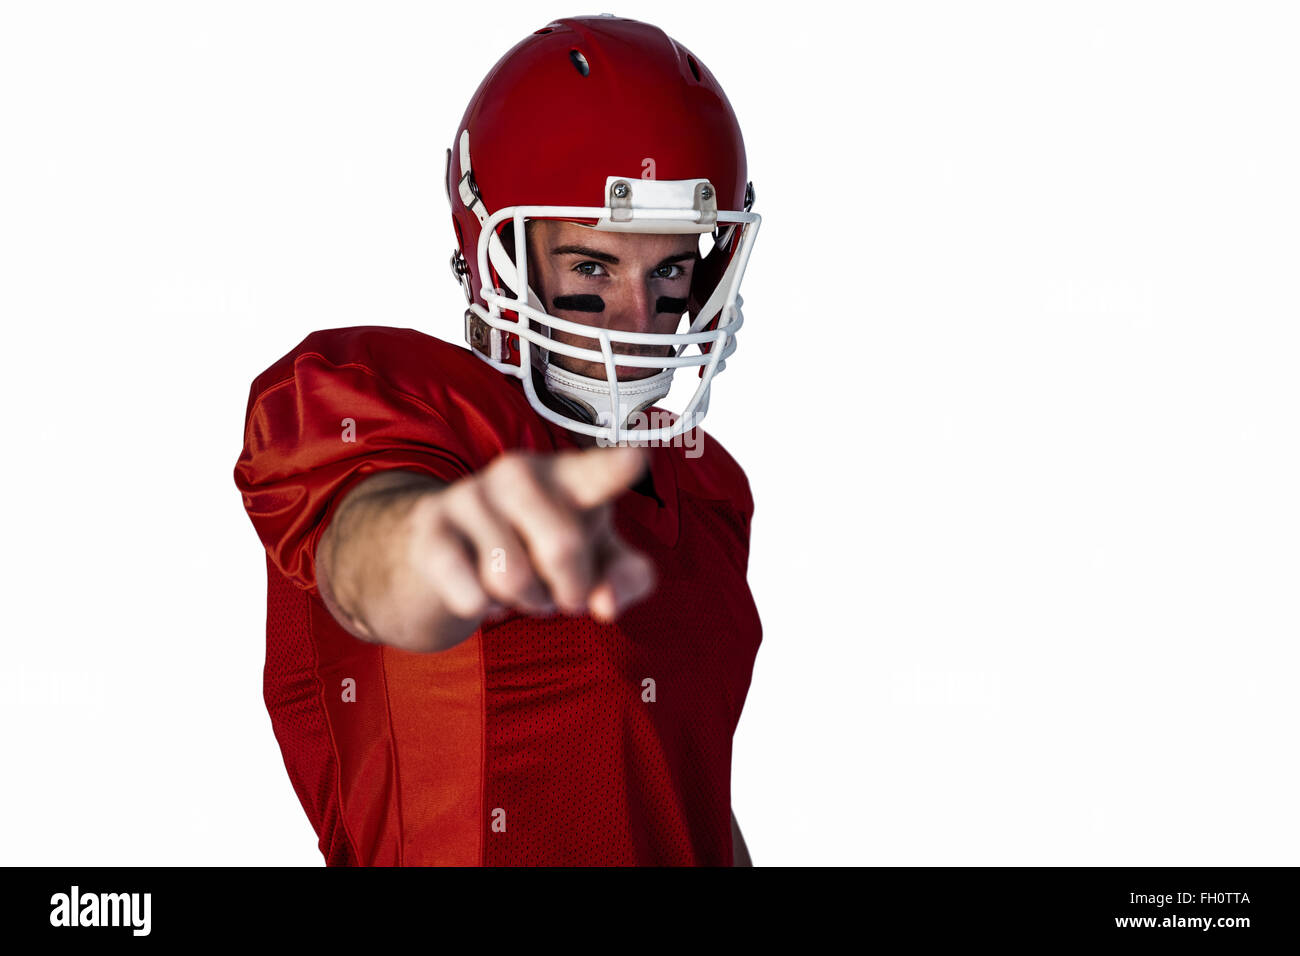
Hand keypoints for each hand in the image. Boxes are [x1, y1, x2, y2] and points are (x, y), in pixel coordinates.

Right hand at [321, 443, 657, 652]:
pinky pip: (469, 591)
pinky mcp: (431, 528)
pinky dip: (482, 609)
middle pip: (562, 547)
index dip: (614, 469)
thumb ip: (625, 579)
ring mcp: (471, 495)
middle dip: (569, 590)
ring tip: (519, 590)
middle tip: (562, 593)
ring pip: (513, 577)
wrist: (438, 557)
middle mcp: (519, 472)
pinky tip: (478, 593)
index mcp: (567, 475)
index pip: (597, 470)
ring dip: (523, 601)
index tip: (633, 460)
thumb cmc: (532, 552)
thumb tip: (608, 604)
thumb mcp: (593, 563)